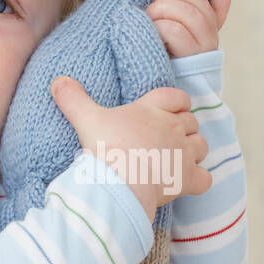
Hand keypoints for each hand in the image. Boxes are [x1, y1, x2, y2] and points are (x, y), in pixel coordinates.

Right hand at [50, 77, 211, 223]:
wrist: (120, 182)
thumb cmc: (106, 147)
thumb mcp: (86, 118)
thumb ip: (74, 99)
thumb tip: (58, 81)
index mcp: (153, 109)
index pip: (176, 97)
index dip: (176, 103)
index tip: (170, 110)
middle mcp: (174, 128)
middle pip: (191, 122)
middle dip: (184, 128)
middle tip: (167, 138)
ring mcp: (184, 154)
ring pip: (201, 146)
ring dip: (194, 151)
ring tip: (178, 157)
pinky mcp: (188, 179)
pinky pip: (205, 178)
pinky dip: (199, 179)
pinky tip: (187, 182)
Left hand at [145, 0, 230, 58]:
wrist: (148, 86)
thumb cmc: (159, 51)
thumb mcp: (172, 27)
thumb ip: (187, 5)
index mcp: (208, 30)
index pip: (220, 5)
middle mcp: (209, 41)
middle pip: (199, 6)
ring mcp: (198, 53)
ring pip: (188, 16)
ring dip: (163, 8)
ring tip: (148, 13)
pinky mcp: (184, 62)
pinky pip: (175, 31)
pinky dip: (160, 25)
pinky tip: (151, 29)